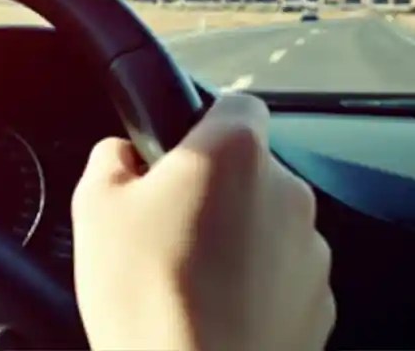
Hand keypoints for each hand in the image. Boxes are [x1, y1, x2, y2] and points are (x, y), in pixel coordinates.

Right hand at [70, 93, 333, 350]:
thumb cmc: (146, 297)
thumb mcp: (94, 207)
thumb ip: (110, 159)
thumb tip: (120, 155)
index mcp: (234, 152)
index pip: (236, 103)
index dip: (203, 122)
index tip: (176, 153)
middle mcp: (287, 191)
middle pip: (250, 170)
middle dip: (214, 191)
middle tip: (166, 227)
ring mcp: (311, 251)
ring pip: (268, 225)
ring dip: (237, 240)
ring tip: (187, 279)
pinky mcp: (319, 302)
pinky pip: (283, 277)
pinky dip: (255, 287)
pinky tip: (213, 311)